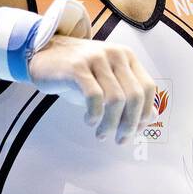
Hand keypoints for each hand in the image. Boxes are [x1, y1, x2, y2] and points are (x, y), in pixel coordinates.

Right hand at [26, 3, 157, 143]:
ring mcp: (96, 59)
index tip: (136, 131)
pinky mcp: (77, 67)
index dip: (145, 113)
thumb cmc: (78, 72)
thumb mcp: (106, 80)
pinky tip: (89, 121)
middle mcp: (115, 55)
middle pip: (134, 96)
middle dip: (129, 123)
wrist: (43, 53)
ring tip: (101, 135)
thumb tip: (149, 119)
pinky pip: (94, 97)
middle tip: (120, 140)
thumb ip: (127, 95)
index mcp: (127, 57)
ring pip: (115, 99)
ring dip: (110, 124)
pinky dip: (94, 114)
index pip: (147, 88)